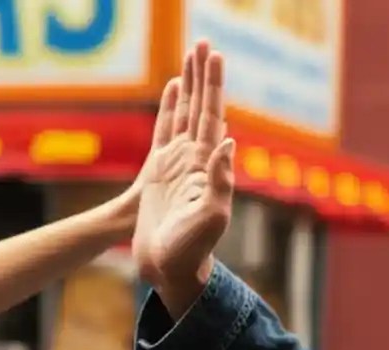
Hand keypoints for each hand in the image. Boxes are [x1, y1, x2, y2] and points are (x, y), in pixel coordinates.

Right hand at [133, 42, 235, 317]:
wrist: (169, 268)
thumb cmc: (192, 250)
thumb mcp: (211, 217)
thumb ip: (221, 181)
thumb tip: (229, 141)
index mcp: (209, 166)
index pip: (212, 114)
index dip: (213, 85)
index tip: (214, 55)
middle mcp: (197, 159)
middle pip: (201, 106)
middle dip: (203, 74)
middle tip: (204, 41)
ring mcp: (178, 163)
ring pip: (184, 112)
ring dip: (189, 83)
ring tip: (191, 54)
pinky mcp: (160, 172)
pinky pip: (165, 130)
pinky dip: (169, 106)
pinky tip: (173, 88)